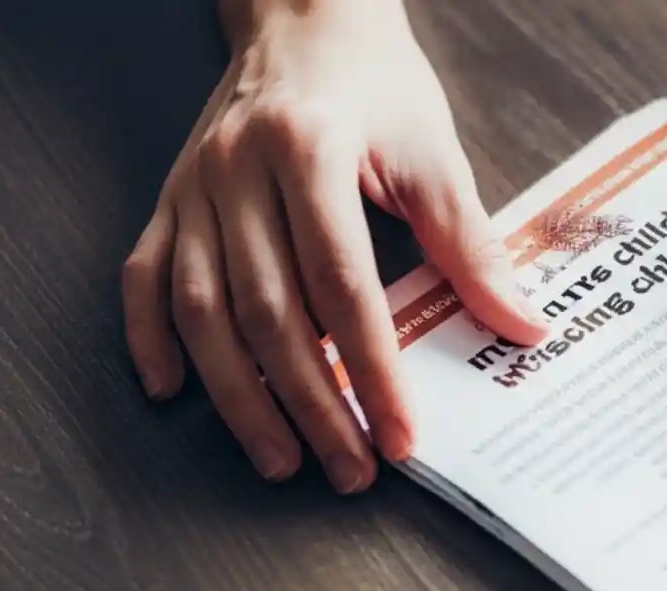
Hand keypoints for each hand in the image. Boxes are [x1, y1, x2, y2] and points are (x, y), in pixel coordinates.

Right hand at [122, 1, 544, 491]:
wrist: (305, 18)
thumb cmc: (377, 85)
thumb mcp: (434, 154)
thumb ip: (472, 245)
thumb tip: (522, 327)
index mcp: (310, 151)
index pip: (343, 287)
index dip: (373, 371)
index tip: (401, 436)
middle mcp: (238, 171)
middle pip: (270, 314)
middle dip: (313, 405)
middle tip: (352, 469)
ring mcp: (193, 187)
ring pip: (201, 311)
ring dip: (239, 397)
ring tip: (280, 459)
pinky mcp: (169, 197)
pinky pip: (144, 277)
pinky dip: (151, 338)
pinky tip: (173, 392)